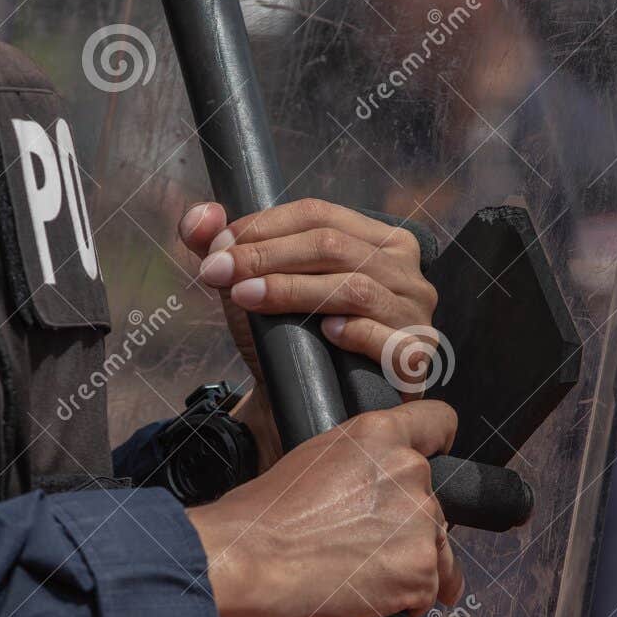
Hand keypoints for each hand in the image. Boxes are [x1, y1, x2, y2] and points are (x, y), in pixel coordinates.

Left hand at [176, 198, 441, 400]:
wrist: (304, 402)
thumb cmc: (288, 337)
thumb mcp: (253, 286)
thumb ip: (222, 246)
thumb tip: (200, 215)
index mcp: (376, 238)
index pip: (319, 214)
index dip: (264, 226)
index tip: (217, 248)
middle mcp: (406, 270)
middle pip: (333, 247)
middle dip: (268, 257)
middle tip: (219, 272)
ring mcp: (416, 314)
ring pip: (354, 288)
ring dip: (293, 290)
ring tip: (246, 297)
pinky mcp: (416, 359)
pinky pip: (388, 339)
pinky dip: (355, 333)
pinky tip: (324, 333)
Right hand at [188, 400, 464, 616]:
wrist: (244, 564)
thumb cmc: (258, 520)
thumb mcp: (309, 462)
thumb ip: (354, 467)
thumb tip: (363, 494)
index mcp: (376, 435)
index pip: (438, 422)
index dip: (438, 445)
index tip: (437, 458)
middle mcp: (407, 470)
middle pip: (436, 502)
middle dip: (410, 527)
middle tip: (368, 549)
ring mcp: (419, 521)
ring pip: (438, 550)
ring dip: (412, 567)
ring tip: (367, 582)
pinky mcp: (420, 569)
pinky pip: (430, 591)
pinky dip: (406, 602)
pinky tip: (368, 602)